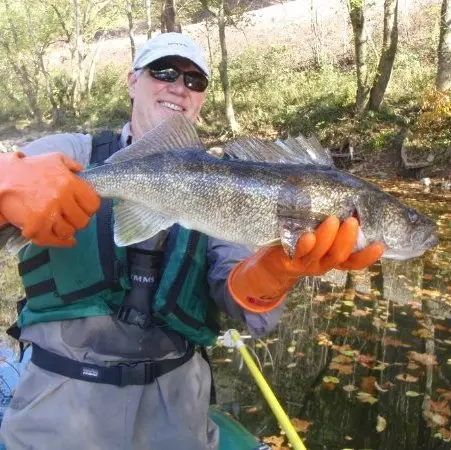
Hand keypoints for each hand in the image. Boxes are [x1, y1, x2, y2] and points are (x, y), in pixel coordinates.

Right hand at [0, 152, 99, 246]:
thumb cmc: (29, 168)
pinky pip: (52, 240)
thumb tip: (84, 172)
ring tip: (64, 225)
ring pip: (68, 231)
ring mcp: (47, 213)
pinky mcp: (34, 225)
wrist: (1, 177)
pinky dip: (60, 243)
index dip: (90, 208)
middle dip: (79, 220)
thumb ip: (73, 165)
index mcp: (70, 182)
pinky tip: (67, 242)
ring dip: (67, 230)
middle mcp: (61, 198)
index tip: (85, 209)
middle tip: (73, 218)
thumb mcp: (54, 159)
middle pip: (83, 220)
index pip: (93, 204)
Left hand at [228, 216, 383, 312]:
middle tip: (351, 221)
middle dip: (347, 239)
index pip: (354, 261)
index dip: (367, 256)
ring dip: (328, 238)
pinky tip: (308, 236)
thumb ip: (329, 224)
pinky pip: (298, 254)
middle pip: (339, 256)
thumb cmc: (298, 243)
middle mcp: (323, 264)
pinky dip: (305, 246)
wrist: (270, 264)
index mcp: (333, 258)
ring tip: (332, 220)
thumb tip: (344, 196)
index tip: (380, 245)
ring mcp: (306, 264)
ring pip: (321, 254)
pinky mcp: (289, 260)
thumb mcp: (317, 234)